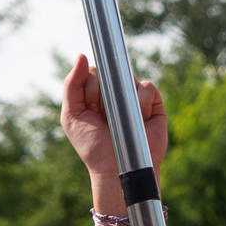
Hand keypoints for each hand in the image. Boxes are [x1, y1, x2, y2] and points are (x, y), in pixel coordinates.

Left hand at [61, 57, 169, 208]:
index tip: (91, 110)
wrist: (116, 169)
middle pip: (110, 72)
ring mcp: (134, 96)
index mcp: (95, 93)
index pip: (92, 71)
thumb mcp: (72, 115)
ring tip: (121, 123)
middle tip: (104, 119)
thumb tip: (80, 56)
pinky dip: (141, 104)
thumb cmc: (92, 146)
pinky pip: (147, 88)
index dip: (91, 88)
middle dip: (104, 96)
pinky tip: (139, 121)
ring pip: (128, 79)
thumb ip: (71, 85)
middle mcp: (115, 92)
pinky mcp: (154, 103)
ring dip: (122, 102)